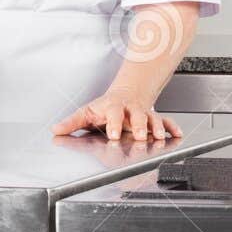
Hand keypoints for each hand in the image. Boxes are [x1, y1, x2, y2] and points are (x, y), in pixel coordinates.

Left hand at [51, 92, 181, 141]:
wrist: (127, 94)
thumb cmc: (105, 107)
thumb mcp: (87, 113)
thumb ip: (72, 122)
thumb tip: (54, 130)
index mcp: (113, 108)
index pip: (113, 114)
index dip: (113, 124)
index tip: (112, 134)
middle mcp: (131, 110)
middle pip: (137, 116)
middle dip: (140, 126)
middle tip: (140, 136)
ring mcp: (145, 114)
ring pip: (153, 119)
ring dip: (157, 128)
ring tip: (159, 137)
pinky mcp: (155, 119)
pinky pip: (166, 122)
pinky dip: (172, 127)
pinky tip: (177, 134)